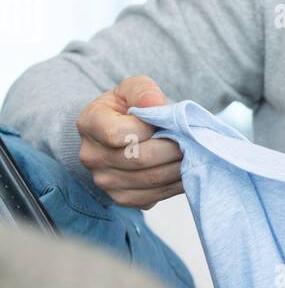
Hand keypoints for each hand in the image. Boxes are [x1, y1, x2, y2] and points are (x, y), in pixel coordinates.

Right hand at [77, 75, 182, 209]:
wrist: (121, 134)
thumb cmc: (128, 108)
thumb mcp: (133, 89)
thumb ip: (144, 92)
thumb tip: (156, 105)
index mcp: (89, 124)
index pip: (119, 134)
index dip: (147, 128)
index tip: (161, 121)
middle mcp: (91, 156)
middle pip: (139, 159)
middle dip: (171, 149)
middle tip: (190, 140)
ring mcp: (105, 181)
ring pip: (151, 179)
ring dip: (178, 167)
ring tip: (191, 154)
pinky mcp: (122, 198)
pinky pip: (155, 196)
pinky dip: (175, 184)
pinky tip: (184, 170)